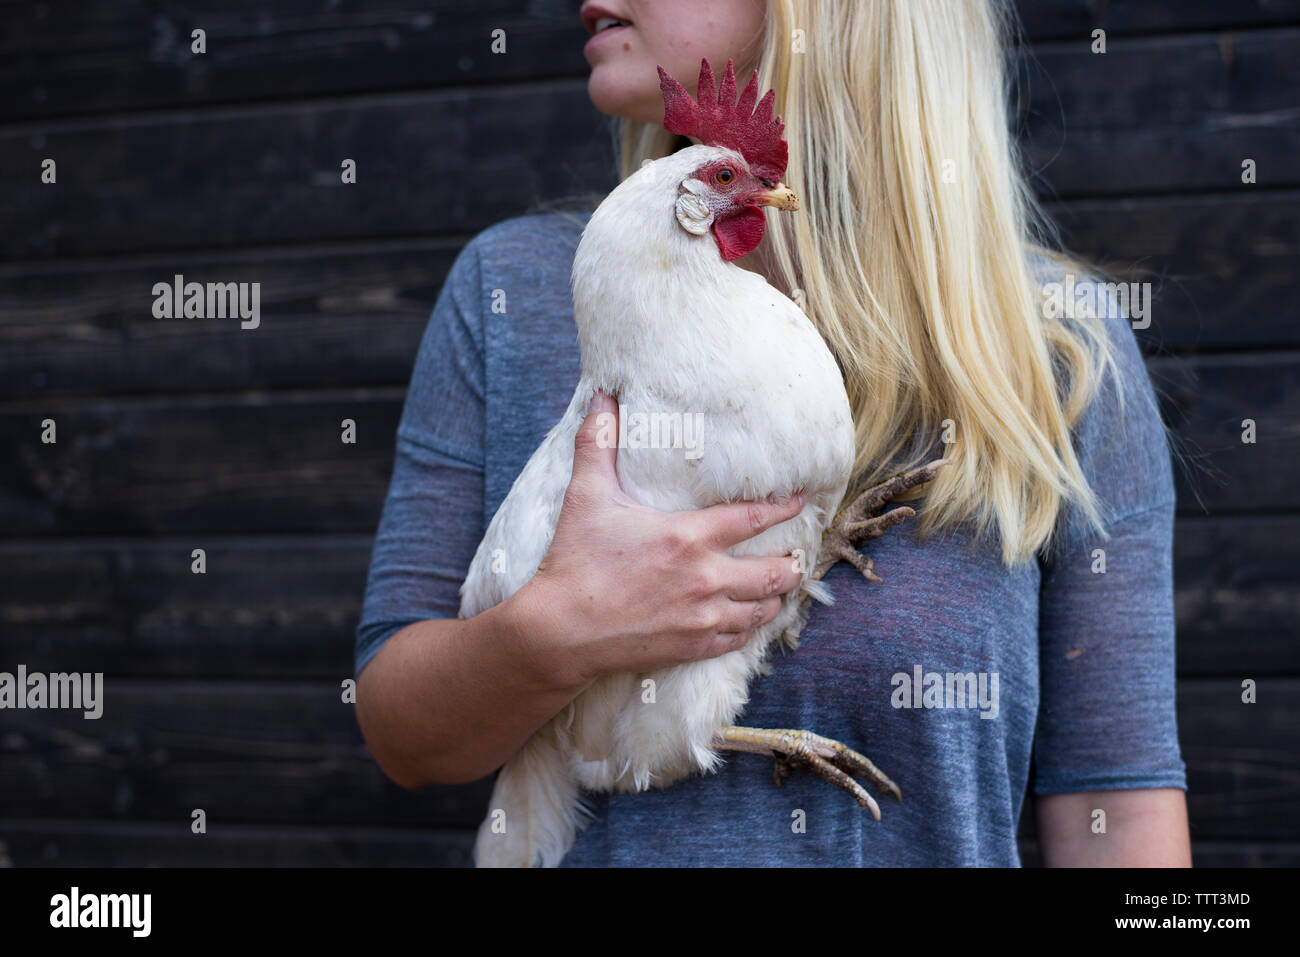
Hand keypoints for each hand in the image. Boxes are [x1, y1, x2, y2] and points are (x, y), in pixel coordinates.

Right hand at [510, 391, 805, 687]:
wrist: (560, 631)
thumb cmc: (574, 561)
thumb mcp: (587, 496)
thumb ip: (597, 443)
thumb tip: (602, 396)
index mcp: (688, 536)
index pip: (756, 517)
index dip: (785, 507)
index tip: (800, 501)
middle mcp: (705, 578)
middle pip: (775, 571)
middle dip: (792, 563)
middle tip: (796, 555)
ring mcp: (702, 617)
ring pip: (763, 609)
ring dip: (775, 597)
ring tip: (778, 588)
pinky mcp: (692, 647)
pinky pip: (739, 640)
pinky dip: (748, 628)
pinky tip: (748, 620)